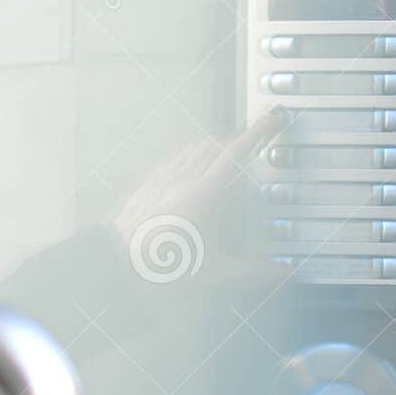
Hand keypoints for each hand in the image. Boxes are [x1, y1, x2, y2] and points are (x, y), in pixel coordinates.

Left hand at [111, 110, 286, 273]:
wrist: (116, 266)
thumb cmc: (158, 267)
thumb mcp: (214, 273)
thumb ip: (251, 272)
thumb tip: (278, 272)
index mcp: (203, 196)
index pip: (235, 154)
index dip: (256, 134)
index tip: (269, 121)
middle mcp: (181, 181)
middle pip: (214, 145)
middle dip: (237, 139)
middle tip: (253, 141)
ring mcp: (161, 182)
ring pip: (191, 149)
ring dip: (212, 146)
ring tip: (224, 152)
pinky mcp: (146, 189)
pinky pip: (170, 161)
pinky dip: (187, 157)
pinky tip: (187, 169)